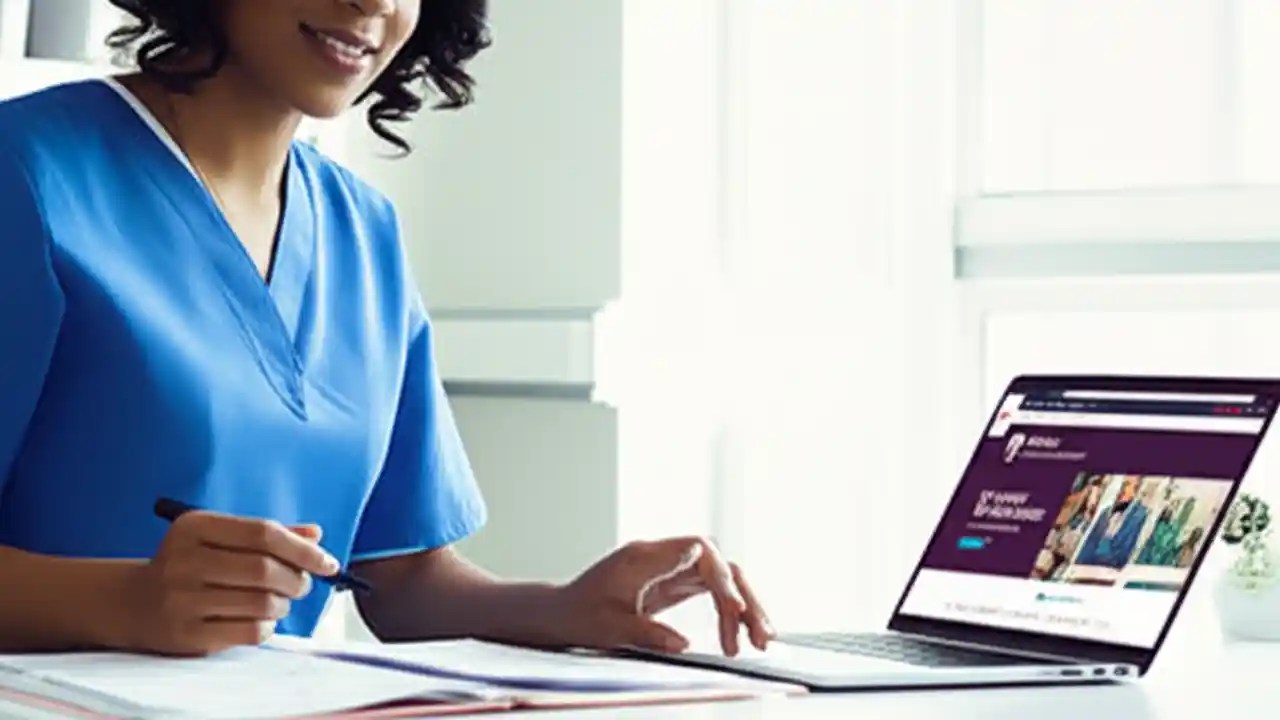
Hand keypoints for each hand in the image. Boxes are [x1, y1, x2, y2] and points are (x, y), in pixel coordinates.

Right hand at [124, 512, 338, 655]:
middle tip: (302, 584)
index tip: (328, 562)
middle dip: (297, 579)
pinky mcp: (187, 634)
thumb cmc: (191, 564)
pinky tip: (261, 619)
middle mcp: (185, 560)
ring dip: (284, 604)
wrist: (133, 603)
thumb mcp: (220, 538)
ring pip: (262, 602)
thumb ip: (269, 535)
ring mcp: (182, 599)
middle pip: (265, 569)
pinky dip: (268, 626)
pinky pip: (249, 631)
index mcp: (195, 526)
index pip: (263, 532)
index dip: (303, 549)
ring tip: (279, 601)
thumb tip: (316, 535)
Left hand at [559, 537, 773, 655]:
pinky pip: (711, 590)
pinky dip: (729, 610)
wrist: (561, 611)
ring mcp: (670, 567)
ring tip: (761, 640)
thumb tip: (684, 644)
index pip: (698, 553)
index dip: (722, 579)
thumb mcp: (608, 629)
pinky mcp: (674, 582)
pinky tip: (741, 632)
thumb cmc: (579, 614)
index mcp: (644, 557)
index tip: (735, 611)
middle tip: (760, 636)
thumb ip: (645, 633)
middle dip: (744, 598)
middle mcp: (662, 556)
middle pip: (719, 565)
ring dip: (744, 605)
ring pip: (721, 577)